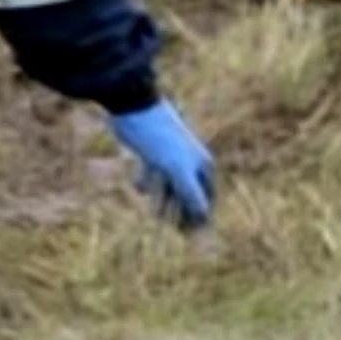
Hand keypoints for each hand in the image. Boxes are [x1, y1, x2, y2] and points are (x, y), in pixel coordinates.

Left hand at [108, 103, 216, 229]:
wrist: (134, 106)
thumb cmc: (159, 138)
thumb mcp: (176, 170)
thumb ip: (191, 195)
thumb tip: (205, 220)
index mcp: (202, 166)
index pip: (206, 201)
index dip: (196, 219)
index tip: (182, 233)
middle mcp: (190, 163)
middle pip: (186, 198)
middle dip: (174, 209)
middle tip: (161, 217)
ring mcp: (170, 159)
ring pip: (166, 189)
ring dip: (158, 197)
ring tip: (148, 191)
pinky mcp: (151, 155)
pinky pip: (151, 179)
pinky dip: (145, 183)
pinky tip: (138, 181)